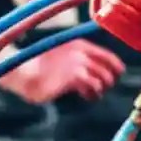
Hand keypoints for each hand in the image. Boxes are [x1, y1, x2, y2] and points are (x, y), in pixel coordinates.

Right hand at [0, 41, 125, 103]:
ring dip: (100, 89)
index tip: (116, 76)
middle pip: (109, 69)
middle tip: (100, 89)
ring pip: (103, 78)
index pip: (108, 56)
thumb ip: (79, 58)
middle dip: (108, 81)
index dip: (116, 68)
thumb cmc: (41, 67)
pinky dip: (92, 94)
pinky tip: (85, 95)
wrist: (24, 72)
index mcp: (79, 44)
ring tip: (91, 94)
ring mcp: (77, 64)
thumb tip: (98, 69)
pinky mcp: (73, 77)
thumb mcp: (62, 54)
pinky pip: (94, 86)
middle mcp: (81, 52)